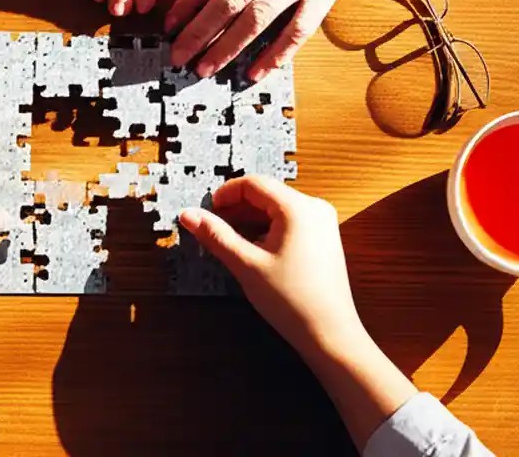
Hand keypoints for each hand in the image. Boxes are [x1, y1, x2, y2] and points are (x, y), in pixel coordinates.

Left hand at [165, 0, 419, 79]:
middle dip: (197, 35)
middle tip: (177, 57)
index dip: (186, 6)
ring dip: (227, 49)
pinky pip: (298, 30)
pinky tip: (255, 72)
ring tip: (205, 69)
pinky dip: (276, 55)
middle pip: (228, 4)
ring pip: (258, 21)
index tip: (169, 26)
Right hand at [179, 175, 362, 349]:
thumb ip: (216, 236)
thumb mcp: (246, 265)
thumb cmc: (292, 301)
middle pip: (266, 194)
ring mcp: (322, 223)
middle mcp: (315, 208)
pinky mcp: (323, 239)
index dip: (225, 194)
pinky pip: (289, 222)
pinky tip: (253, 250)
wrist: (329, 334)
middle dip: (236, 208)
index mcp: (298, 208)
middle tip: (212, 228)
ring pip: (276, 209)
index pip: (253, 184)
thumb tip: (189, 215)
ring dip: (250, 220)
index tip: (206, 211)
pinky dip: (267, 230)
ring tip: (230, 242)